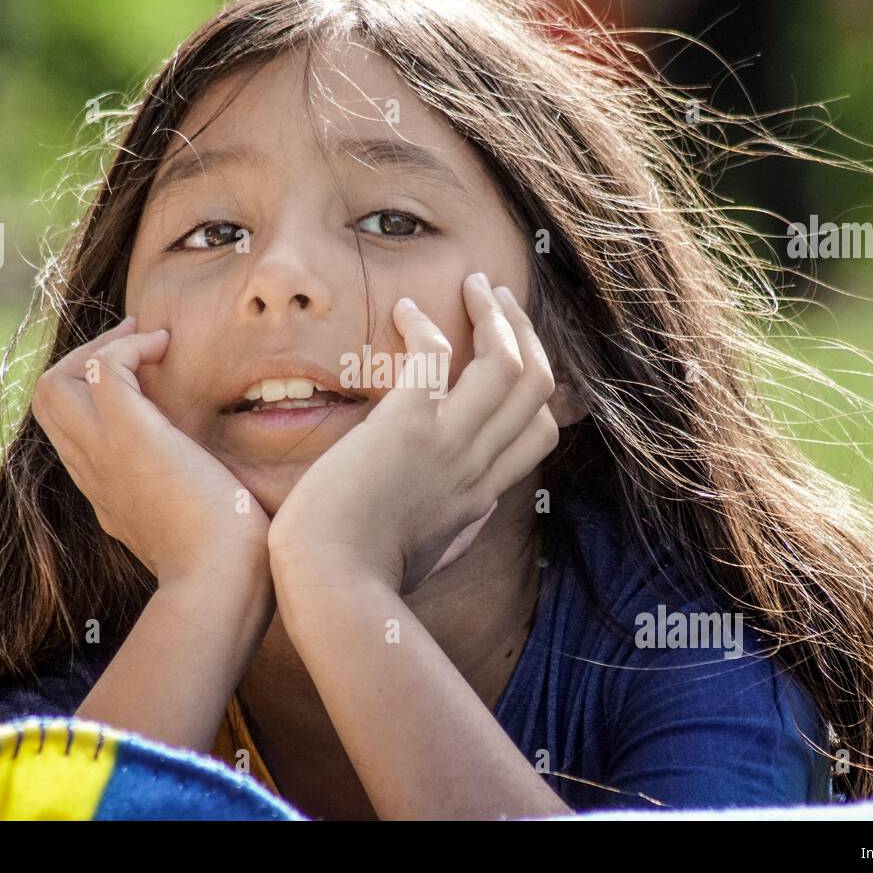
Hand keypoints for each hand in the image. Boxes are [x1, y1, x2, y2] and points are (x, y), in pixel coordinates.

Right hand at [31, 316, 270, 586]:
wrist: (221, 582)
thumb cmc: (230, 564)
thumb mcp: (199, 528)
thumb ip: (194, 504)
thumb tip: (220, 492)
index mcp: (110, 494)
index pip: (75, 434)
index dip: (95, 396)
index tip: (141, 374)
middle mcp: (96, 474)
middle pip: (49, 402)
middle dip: (84, 359)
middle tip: (134, 342)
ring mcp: (104, 454)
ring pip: (54, 383)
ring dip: (98, 348)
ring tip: (147, 338)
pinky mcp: (127, 435)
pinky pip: (102, 368)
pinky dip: (128, 345)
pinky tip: (166, 346)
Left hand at [267, 273, 559, 595]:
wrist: (331, 588)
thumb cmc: (362, 578)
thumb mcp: (431, 556)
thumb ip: (459, 527)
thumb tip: (477, 510)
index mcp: (480, 495)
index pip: (540, 431)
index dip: (535, 384)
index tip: (512, 352)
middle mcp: (476, 467)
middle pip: (536, 385)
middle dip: (524, 331)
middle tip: (500, 297)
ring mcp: (448, 446)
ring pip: (506, 363)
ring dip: (495, 314)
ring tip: (475, 284)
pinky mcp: (406, 428)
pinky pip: (435, 357)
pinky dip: (424, 325)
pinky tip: (404, 311)